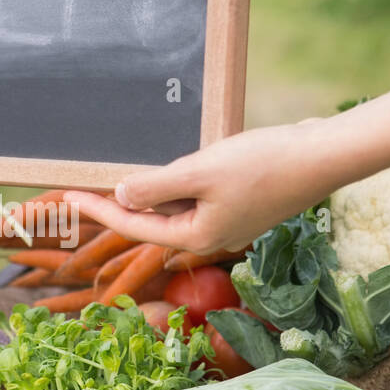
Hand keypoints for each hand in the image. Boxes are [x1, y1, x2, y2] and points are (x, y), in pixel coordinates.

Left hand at [65, 122, 333, 254]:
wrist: (322, 155)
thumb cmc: (264, 164)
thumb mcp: (199, 172)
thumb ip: (156, 186)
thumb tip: (122, 194)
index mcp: (198, 234)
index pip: (135, 225)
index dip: (99, 209)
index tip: (67, 197)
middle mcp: (212, 233)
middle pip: (155, 220)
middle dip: (121, 203)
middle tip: (83, 187)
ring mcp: (230, 219)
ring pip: (177, 206)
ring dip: (152, 192)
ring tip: (123, 174)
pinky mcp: (244, 201)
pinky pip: (199, 195)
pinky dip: (180, 183)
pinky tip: (176, 166)